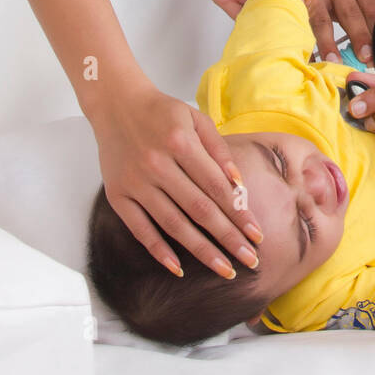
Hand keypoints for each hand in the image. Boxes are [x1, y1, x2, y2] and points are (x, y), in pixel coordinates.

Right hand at [93, 78, 263, 276]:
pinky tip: (178, 269)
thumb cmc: (162, 112)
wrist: (116, 104)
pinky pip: (140, 229)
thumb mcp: (196, 119)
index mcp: (181, 143)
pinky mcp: (117, 196)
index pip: (217, 188)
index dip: (240, 214)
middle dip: (228, 239)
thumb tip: (240, 185)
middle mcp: (158, 165)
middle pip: (200, 210)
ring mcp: (136, 183)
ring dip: (201, 251)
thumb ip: (220, 150)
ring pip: (173, 225)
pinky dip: (158, 251)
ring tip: (224, 270)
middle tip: (251, 261)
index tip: (258, 236)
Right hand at [310, 0, 374, 67]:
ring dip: (329, 43)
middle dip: (359, 38)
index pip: (373, 8)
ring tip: (335, 61)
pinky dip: (306, 38)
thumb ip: (363, 11)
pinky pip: (302, 21)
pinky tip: (307, 53)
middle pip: (350, 13)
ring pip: (323, 19)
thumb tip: (373, 47)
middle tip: (365, 59)